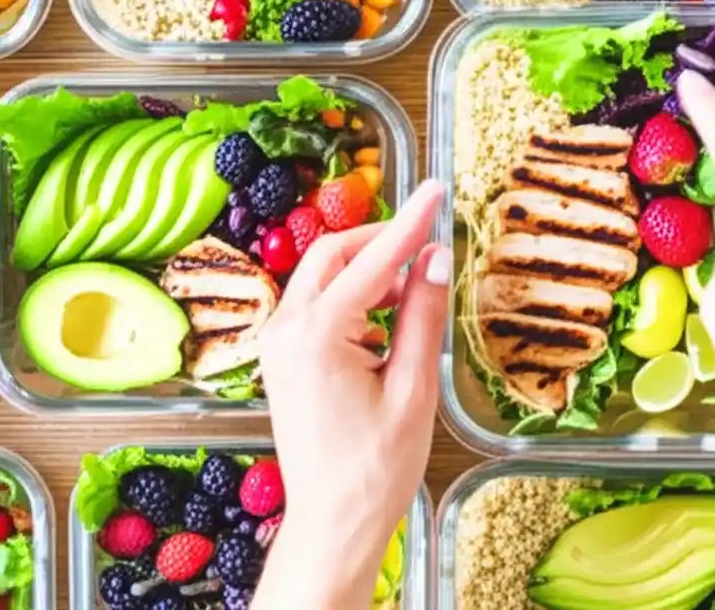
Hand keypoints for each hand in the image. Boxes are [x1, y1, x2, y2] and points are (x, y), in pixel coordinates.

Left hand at [253, 181, 449, 608]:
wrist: (332, 523)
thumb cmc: (376, 468)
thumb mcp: (412, 388)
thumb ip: (421, 315)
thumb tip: (435, 258)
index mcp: (316, 334)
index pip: (372, 260)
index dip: (410, 222)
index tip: (437, 190)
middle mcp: (285, 330)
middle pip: (331, 254)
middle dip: (379, 241)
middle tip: (426, 242)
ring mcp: (277, 344)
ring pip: (320, 277)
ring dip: (364, 270)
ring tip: (412, 290)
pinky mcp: (282, 359)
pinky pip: (314, 306)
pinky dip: (350, 298)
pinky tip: (384, 322)